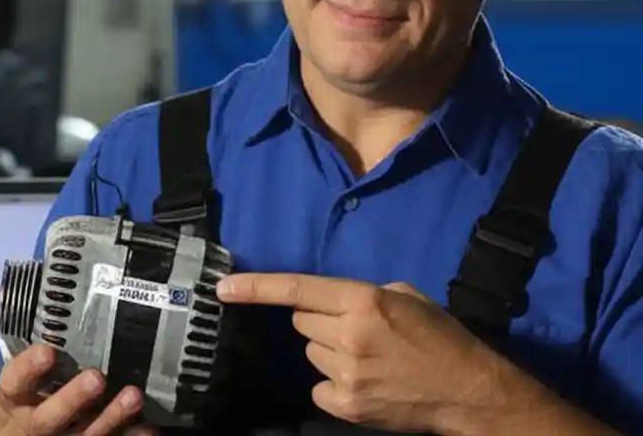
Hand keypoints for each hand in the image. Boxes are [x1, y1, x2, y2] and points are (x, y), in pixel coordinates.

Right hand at [0, 343, 156, 435]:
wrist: (21, 435)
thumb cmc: (30, 397)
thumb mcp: (24, 379)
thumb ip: (40, 359)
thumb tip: (70, 313)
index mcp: (15, 399)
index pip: (14, 382)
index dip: (29, 368)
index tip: (47, 351)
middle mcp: (34, 424)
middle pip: (48, 418)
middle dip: (72, 399)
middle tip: (96, 378)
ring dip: (110, 417)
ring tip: (133, 396)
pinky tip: (147, 426)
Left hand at [217, 273, 506, 432]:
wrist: (470, 392)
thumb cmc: (441, 338)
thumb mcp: (406, 297)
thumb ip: (361, 293)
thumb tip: (327, 299)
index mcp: (363, 301)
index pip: (296, 289)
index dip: (255, 288)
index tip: (222, 289)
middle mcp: (347, 334)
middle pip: (301, 321)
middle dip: (319, 320)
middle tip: (354, 329)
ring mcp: (345, 373)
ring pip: (309, 352)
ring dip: (328, 350)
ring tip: (367, 357)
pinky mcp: (346, 405)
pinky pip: (317, 385)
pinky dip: (333, 383)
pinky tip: (363, 381)